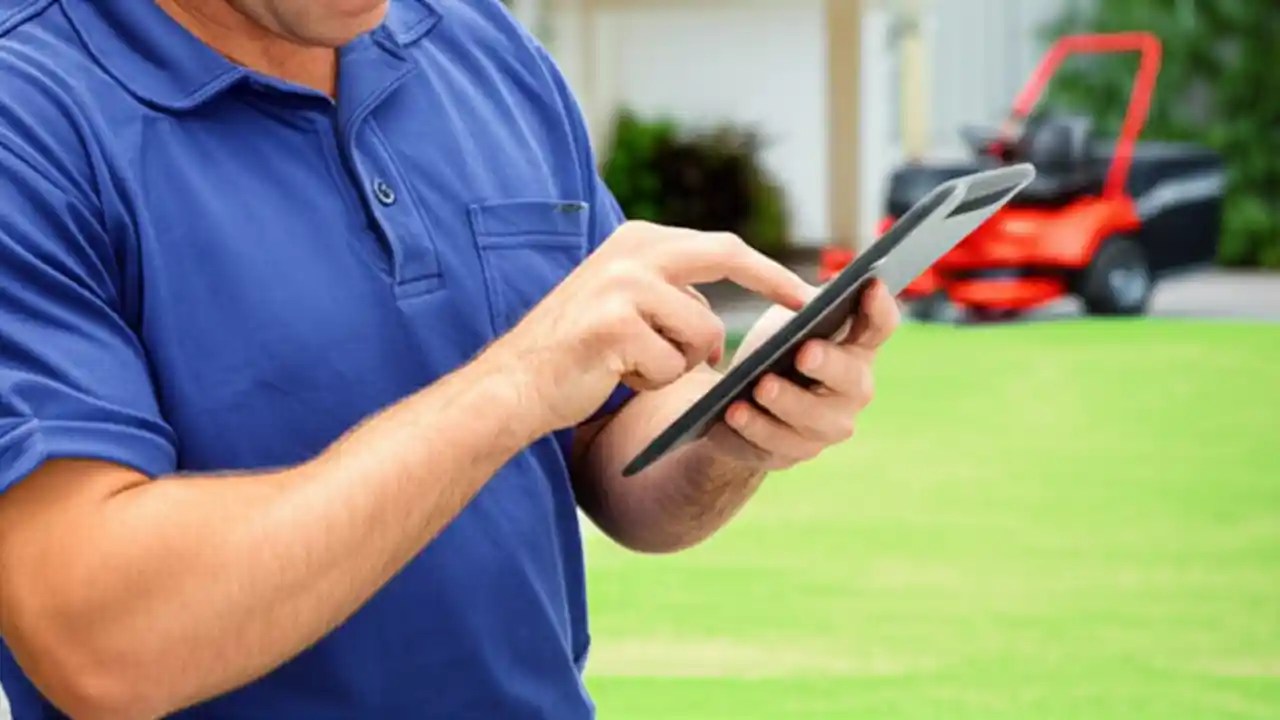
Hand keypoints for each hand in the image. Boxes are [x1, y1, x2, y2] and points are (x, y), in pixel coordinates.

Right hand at [489, 221, 813, 432]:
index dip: (767, 271)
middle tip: (804, 310)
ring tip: (636, 365)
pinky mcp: (616, 325)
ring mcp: (623, 284)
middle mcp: (632, 250)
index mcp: (637, 240)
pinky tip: (616, 376)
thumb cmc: (576, 353)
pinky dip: (652, 381)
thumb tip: (724, 318)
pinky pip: (671, 365)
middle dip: (772, 282)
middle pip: (726, 257)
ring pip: (702, 332)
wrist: (515, 384)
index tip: (805, 292)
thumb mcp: (626, 306)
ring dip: (681, 362)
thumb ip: (670, 297)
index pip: (721, 247)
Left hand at [701, 279, 901, 471]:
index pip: (879, 326)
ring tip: (759, 388)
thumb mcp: (787, 322)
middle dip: (828, 365)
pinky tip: (732, 414)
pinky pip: (774, 446)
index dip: (880, 306)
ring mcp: (825, 428)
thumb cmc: (773, 350)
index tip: (871, 283)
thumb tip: (810, 298)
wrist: (736, 401)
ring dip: (786, 403)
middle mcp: (852, 391)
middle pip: (851, 380)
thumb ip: (802, 305)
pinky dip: (752, 429)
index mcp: (856, 349)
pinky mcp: (791, 454)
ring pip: (813, 421)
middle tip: (805, 352)